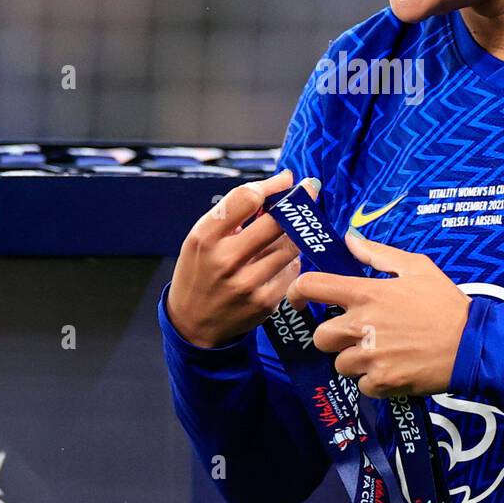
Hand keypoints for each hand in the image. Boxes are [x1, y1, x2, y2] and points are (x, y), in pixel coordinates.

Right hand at [167, 169, 317, 348]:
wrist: (193, 323)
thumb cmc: (200, 269)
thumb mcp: (202, 237)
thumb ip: (234, 213)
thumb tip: (279, 186)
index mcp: (205, 237)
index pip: (245, 198)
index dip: (271, 185)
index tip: (286, 179)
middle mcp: (226, 260)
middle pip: (275, 221)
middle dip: (296, 202)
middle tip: (310, 189)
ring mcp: (247, 284)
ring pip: (290, 246)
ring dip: (293, 234)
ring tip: (290, 229)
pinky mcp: (264, 302)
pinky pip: (291, 270)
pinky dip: (290, 260)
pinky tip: (280, 260)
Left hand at [286, 231, 471, 398]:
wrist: (473, 344)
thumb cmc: (445, 303)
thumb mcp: (416, 267)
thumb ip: (378, 254)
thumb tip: (349, 239)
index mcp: (367, 293)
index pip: (312, 286)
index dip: (296, 291)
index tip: (297, 298)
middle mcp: (361, 326)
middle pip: (320, 336)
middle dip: (333, 336)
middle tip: (357, 333)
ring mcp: (370, 357)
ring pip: (340, 364)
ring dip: (355, 360)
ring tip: (382, 352)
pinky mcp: (381, 382)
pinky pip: (362, 385)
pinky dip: (374, 380)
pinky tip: (394, 368)